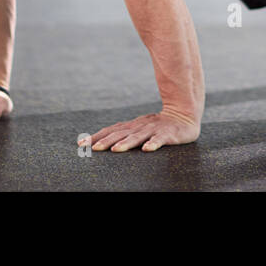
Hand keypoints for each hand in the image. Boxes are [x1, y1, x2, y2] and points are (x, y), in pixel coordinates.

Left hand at [79, 109, 199, 151]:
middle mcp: (140, 126)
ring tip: (116, 150)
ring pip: (138, 137)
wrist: (184, 115)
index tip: (81, 143)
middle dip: (107, 141)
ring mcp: (154, 129)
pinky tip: (147, 149)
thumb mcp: (138, 128)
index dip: (96, 137)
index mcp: (132, 125)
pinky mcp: (168, 134)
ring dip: (127, 143)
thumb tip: (100, 141)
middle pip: (121, 134)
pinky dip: (153, 144)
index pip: (111, 130)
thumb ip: (123, 134)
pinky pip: (160, 140)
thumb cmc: (157, 125)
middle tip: (94, 148)